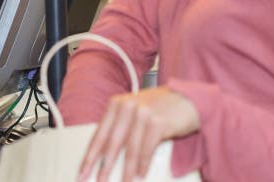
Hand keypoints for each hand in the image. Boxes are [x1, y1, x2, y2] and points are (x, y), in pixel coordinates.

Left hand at [79, 86, 200, 181]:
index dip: (90, 155)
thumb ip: (121, 127)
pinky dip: (142, 165)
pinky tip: (140, 175)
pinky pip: (146, 149)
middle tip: (99, 181)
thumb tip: (105, 155)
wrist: (190, 100)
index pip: (99, 134)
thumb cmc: (161, 109)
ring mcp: (142, 113)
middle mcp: (126, 106)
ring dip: (126, 170)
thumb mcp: (135, 113)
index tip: (82, 171)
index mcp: (116, 104)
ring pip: (129, 149)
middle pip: (110, 143)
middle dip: (103, 166)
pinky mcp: (157, 122)